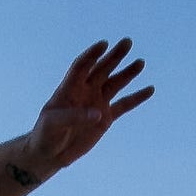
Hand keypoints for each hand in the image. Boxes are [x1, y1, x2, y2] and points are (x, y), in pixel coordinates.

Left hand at [19, 39, 153, 179]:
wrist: (51, 152)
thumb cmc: (46, 134)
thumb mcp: (54, 123)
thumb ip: (74, 116)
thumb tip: (98, 113)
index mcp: (69, 87)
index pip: (82, 66)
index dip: (92, 54)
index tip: (104, 44)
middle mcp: (85, 91)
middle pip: (102, 69)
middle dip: (114, 56)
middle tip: (127, 42)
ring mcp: (97, 103)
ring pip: (115, 83)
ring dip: (128, 73)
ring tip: (140, 62)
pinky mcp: (106, 118)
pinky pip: (124, 105)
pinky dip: (137, 98)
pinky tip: (150, 89)